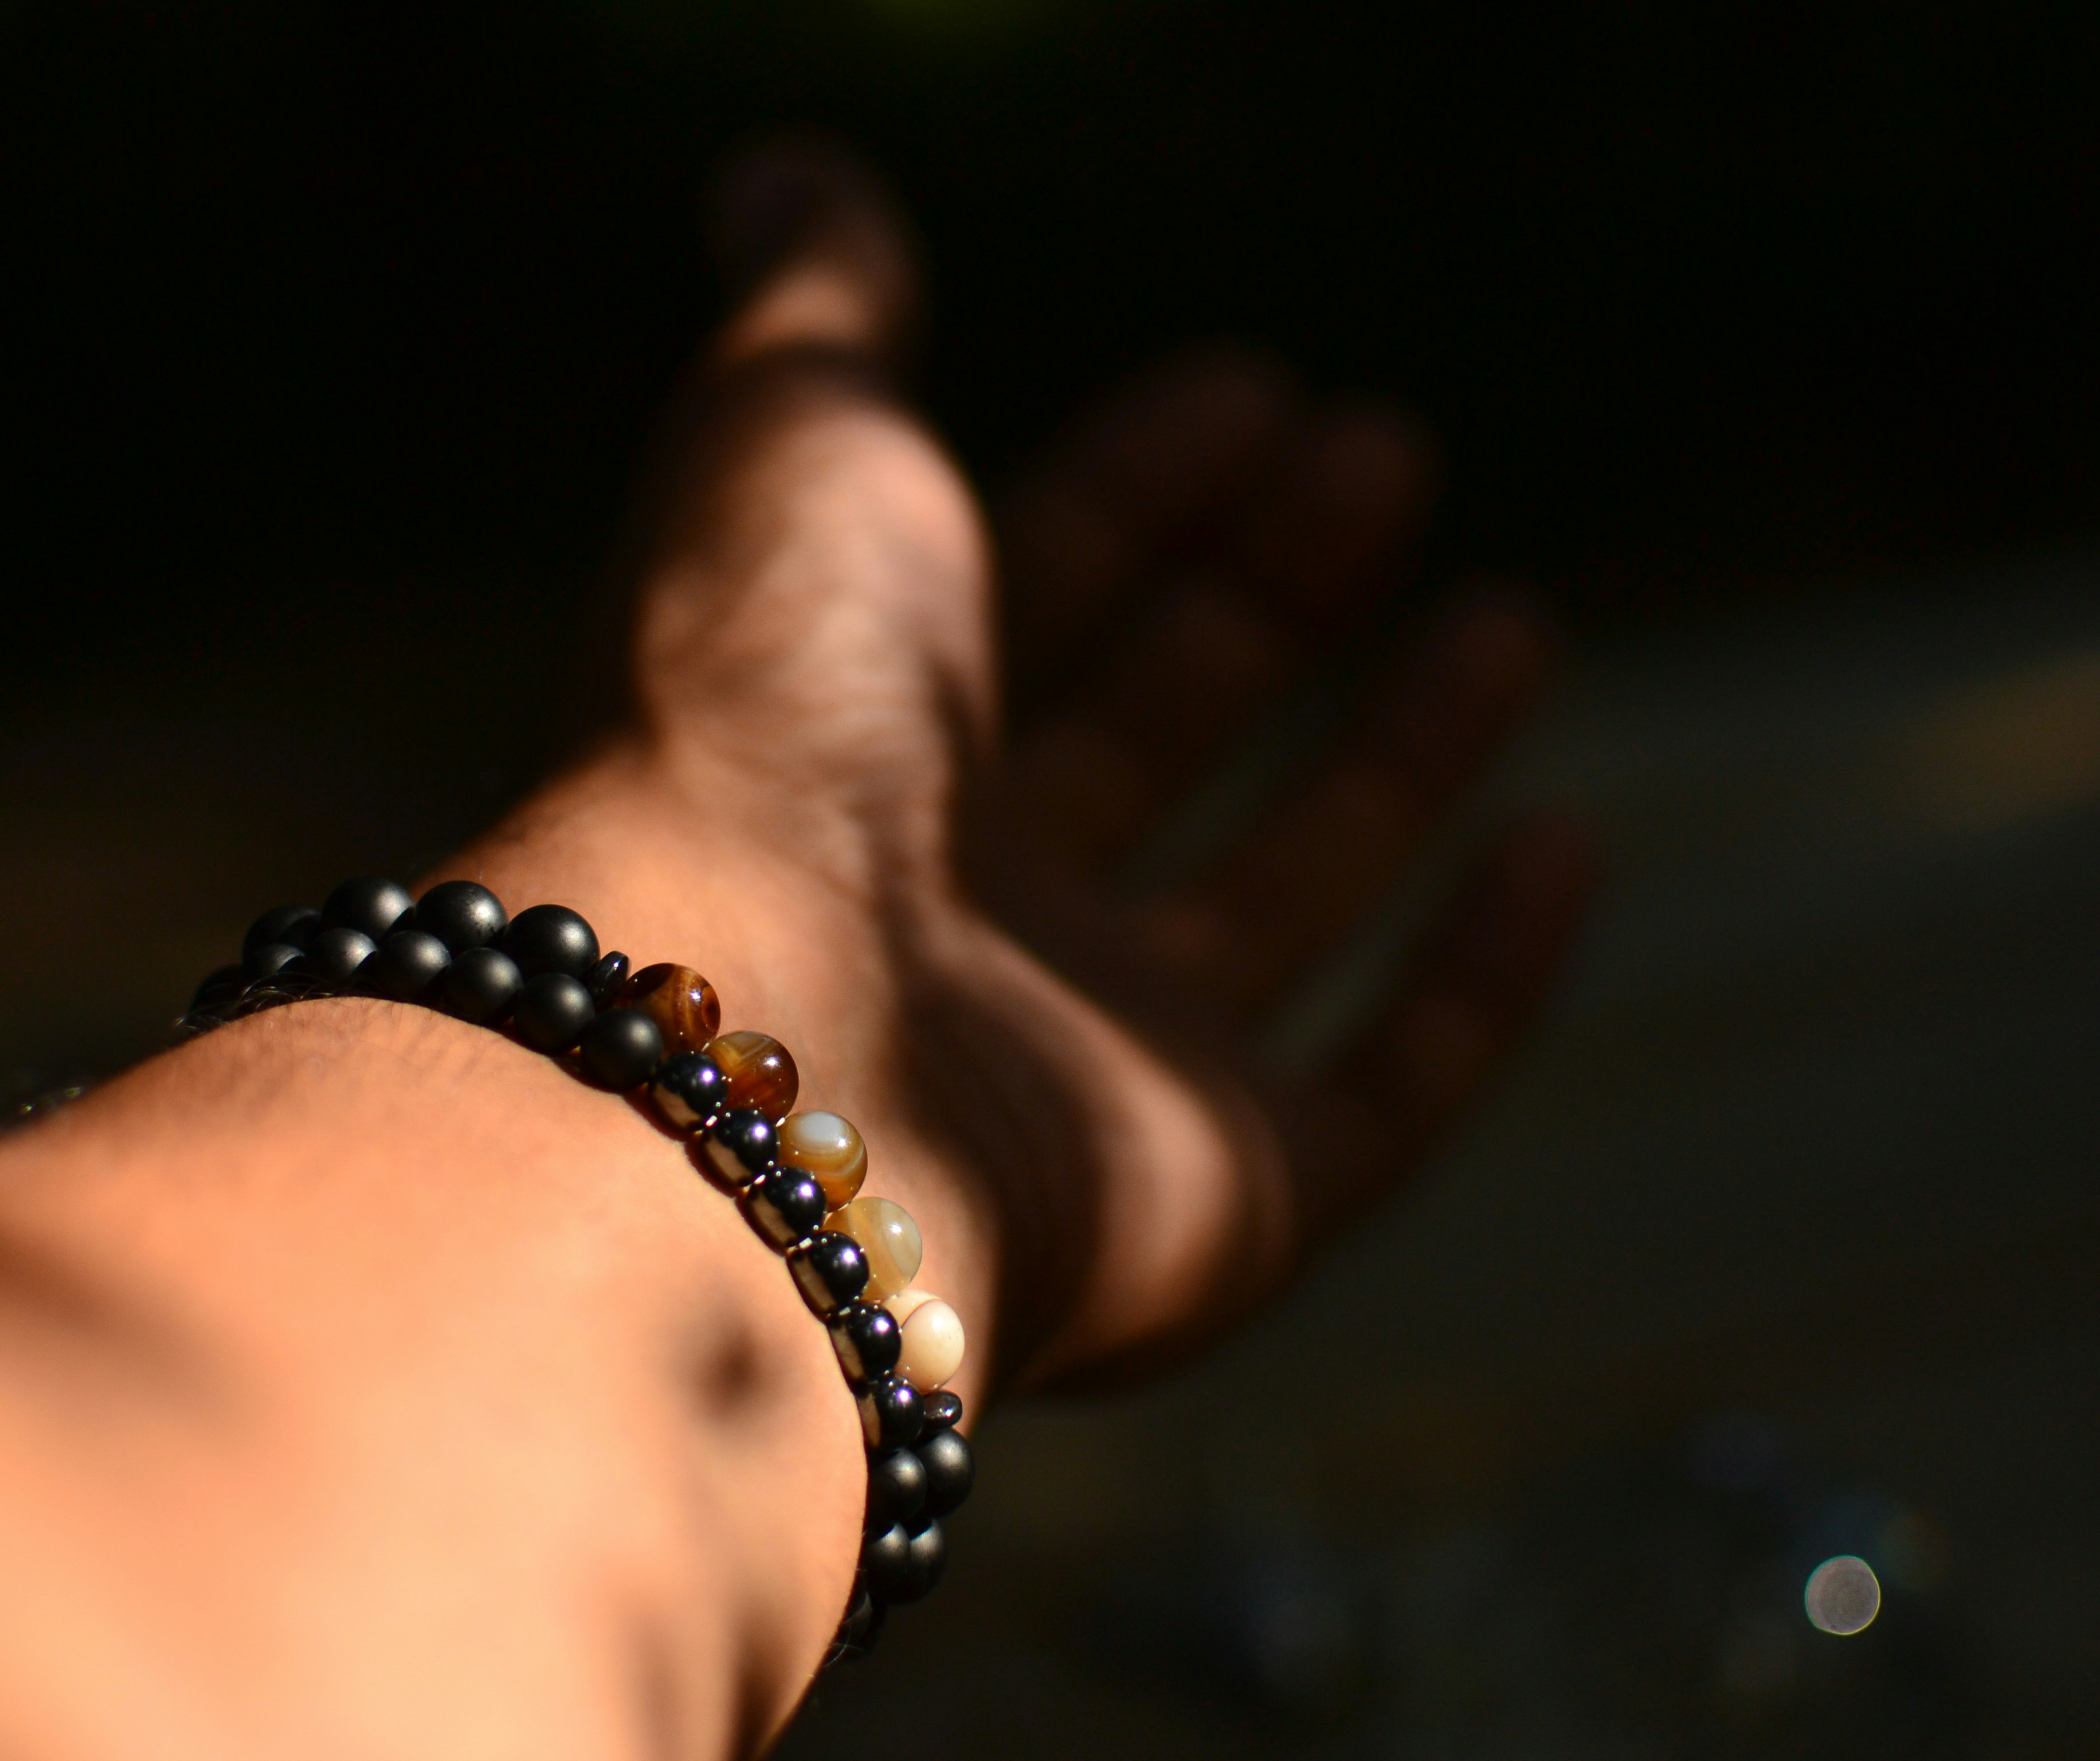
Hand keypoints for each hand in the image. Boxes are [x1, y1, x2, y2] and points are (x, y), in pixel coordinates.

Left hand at [472, 142, 1594, 1394]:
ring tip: (1511, 614)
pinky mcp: (1221, 1204)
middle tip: (1382, 455)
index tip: (1251, 384)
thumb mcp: (794, 439)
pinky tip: (1564, 845)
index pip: (1025, 595)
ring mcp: (1094, 1067)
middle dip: (1265, 588)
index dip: (1136, 484)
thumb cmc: (768, 715)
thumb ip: (818, 303)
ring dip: (1395, 759)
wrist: (762, 1034)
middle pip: (1150, 731)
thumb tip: (786, 167)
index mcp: (856, 737)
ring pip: (1277, 901)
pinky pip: (1384, 1095)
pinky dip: (1483, 981)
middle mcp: (965, 911)